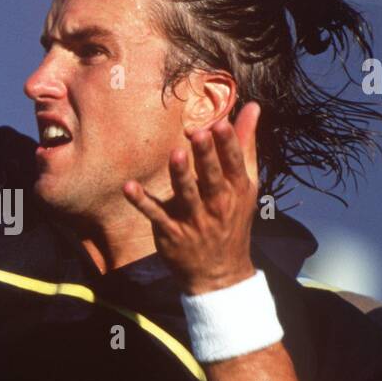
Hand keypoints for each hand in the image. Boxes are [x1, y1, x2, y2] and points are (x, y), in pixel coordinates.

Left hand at [122, 102, 261, 294]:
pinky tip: (128, 187)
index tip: (220, 122)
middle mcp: (217, 204)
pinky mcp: (171, 232)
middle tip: (198, 133)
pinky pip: (156, 215)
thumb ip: (245, 145)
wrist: (221, 273)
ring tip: (176, 154)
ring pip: (187, 195)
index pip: (233, 163)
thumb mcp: (245, 184)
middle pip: (212, 177)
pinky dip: (142, 202)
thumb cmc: (232, 219)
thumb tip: (252, 107)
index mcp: (236, 189)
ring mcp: (194, 220)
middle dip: (206, 156)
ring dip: (180, 176)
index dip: (227, 144)